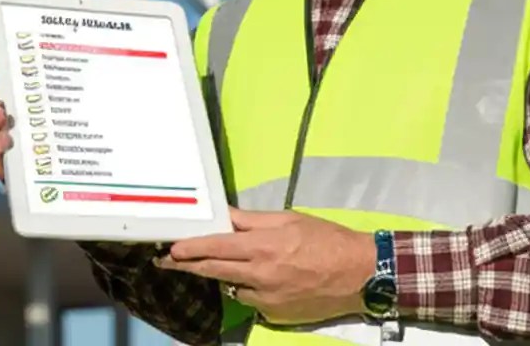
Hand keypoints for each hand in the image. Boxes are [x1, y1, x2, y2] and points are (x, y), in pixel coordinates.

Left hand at [155, 207, 374, 324]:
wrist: (361, 274)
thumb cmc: (326, 240)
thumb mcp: (288, 219)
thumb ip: (252, 220)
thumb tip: (225, 215)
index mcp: (263, 245)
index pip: (216, 246)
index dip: (191, 248)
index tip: (172, 248)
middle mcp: (260, 274)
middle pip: (214, 270)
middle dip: (188, 265)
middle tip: (168, 261)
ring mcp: (267, 298)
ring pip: (232, 286)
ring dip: (225, 276)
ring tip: (226, 265)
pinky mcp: (275, 315)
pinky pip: (252, 301)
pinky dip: (250, 290)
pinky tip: (263, 280)